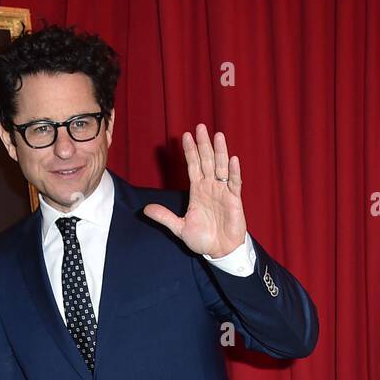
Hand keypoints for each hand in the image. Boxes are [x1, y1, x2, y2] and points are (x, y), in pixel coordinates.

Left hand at [142, 123, 245, 258]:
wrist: (219, 252)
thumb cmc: (202, 239)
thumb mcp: (179, 228)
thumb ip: (164, 217)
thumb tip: (146, 209)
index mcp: (197, 191)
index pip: (193, 166)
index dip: (190, 152)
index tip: (185, 136)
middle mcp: (210, 187)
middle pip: (207, 161)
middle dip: (203, 145)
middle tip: (200, 127)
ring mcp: (223, 192)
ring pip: (221, 167)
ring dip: (219, 152)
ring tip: (217, 135)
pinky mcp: (234, 200)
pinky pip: (234, 183)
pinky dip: (233, 172)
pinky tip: (232, 160)